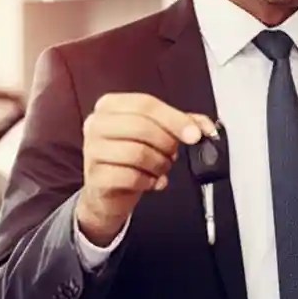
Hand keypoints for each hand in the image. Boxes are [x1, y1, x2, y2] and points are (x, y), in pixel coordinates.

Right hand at [77, 93, 215, 245]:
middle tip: (173, 154)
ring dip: (158, 164)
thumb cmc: (130, 159)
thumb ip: (182, 125)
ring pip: (136, 153)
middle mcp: (96, 124)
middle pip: (141, 126)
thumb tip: (205, 127)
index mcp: (109, 106)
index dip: (174, 119)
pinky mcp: (95, 176)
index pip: (145, 104)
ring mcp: (92, 151)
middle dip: (166, 143)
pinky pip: (129, 176)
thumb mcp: (155, 136)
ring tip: (161, 169)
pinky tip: (150, 182)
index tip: (194, 134)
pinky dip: (148, 181)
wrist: (107, 194)